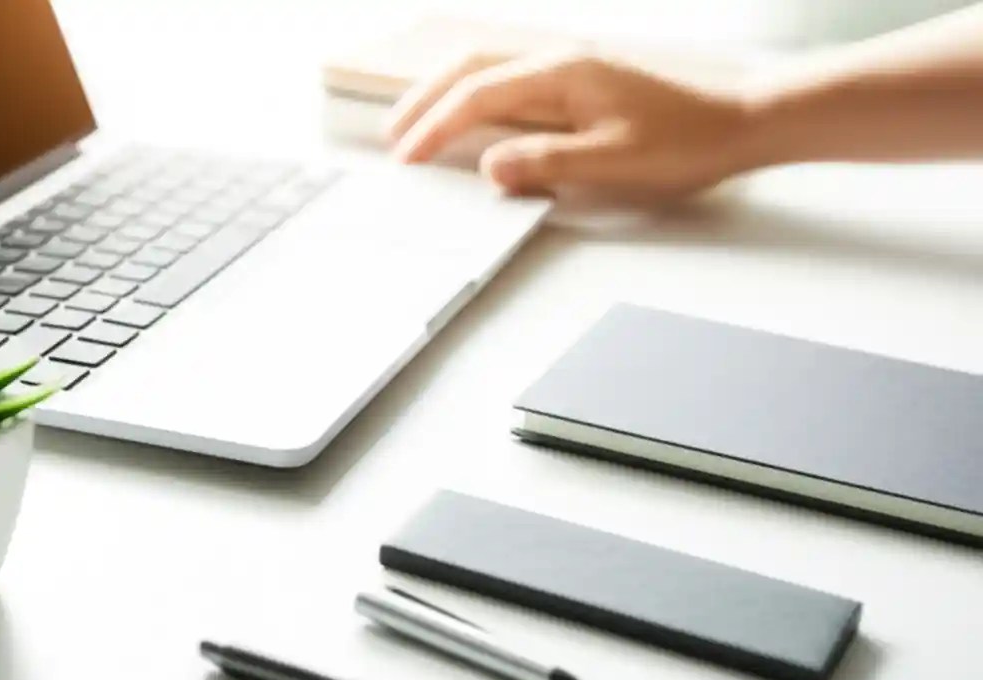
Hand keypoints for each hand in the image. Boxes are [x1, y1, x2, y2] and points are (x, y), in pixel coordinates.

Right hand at [389, 54, 756, 201]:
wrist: (737, 124)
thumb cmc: (685, 143)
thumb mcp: (615, 163)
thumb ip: (548, 163)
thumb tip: (490, 167)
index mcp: (562, 74)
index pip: (478, 96)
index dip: (436, 126)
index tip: (407, 156)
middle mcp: (559, 60)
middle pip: (471, 68)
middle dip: (425, 100)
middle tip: (394, 136)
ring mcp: (568, 67)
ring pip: (487, 67)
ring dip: (445, 92)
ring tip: (416, 122)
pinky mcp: (578, 81)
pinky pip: (509, 78)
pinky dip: (475, 93)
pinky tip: (470, 114)